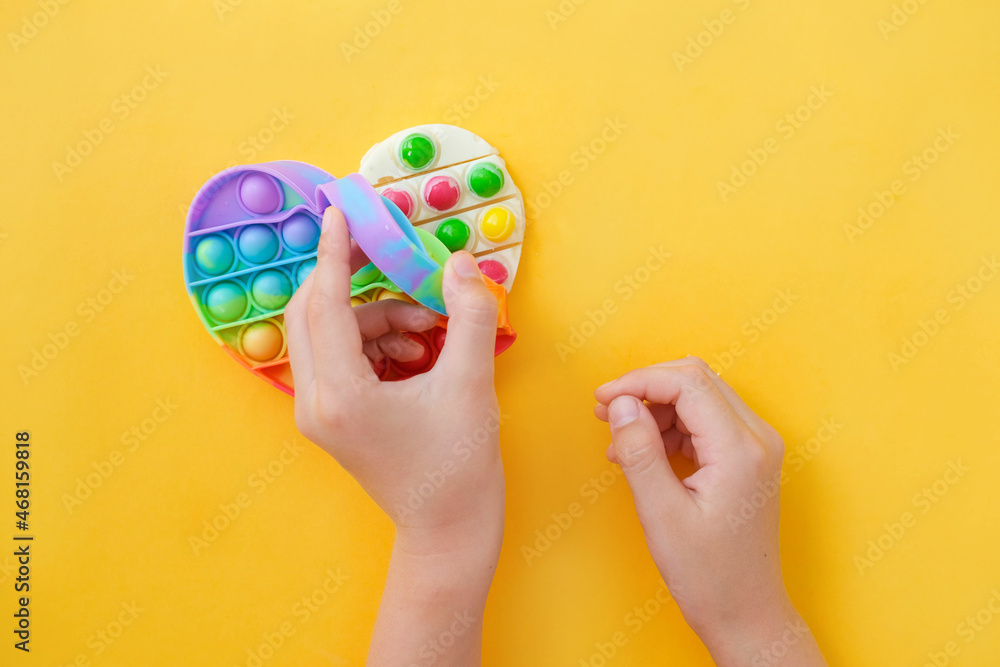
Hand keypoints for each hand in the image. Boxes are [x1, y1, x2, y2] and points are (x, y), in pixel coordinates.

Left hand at [285, 207, 503, 665]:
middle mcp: (314, 402)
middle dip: (359, 284)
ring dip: (378, 317)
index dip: (336, 253)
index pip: (326, 304)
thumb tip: (458, 263)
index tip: (340, 212)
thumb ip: (467, 315)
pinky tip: (420, 354)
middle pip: (313, 313)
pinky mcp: (332, 418)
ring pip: (332, 334)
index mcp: (339, 394)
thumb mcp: (471, 383)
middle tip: (400, 266)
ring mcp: (318, 413)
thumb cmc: (460, 467)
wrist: (448, 533)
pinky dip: (378, 343)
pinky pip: (343, 357)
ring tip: (431, 332)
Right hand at [594, 358, 824, 665]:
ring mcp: (757, 447)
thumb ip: (640, 452)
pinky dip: (672, 426)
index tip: (603, 400)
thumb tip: (621, 404)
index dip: (639, 382)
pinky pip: (706, 420)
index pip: (687, 383)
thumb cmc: (709, 576)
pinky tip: (644, 452)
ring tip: (621, 440)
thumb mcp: (662, 514)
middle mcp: (757, 438)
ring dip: (657, 408)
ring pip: (700, 396)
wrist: (747, 613)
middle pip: (696, 380)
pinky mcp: (748, 458)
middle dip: (646, 388)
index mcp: (740, 449)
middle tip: (606, 411)